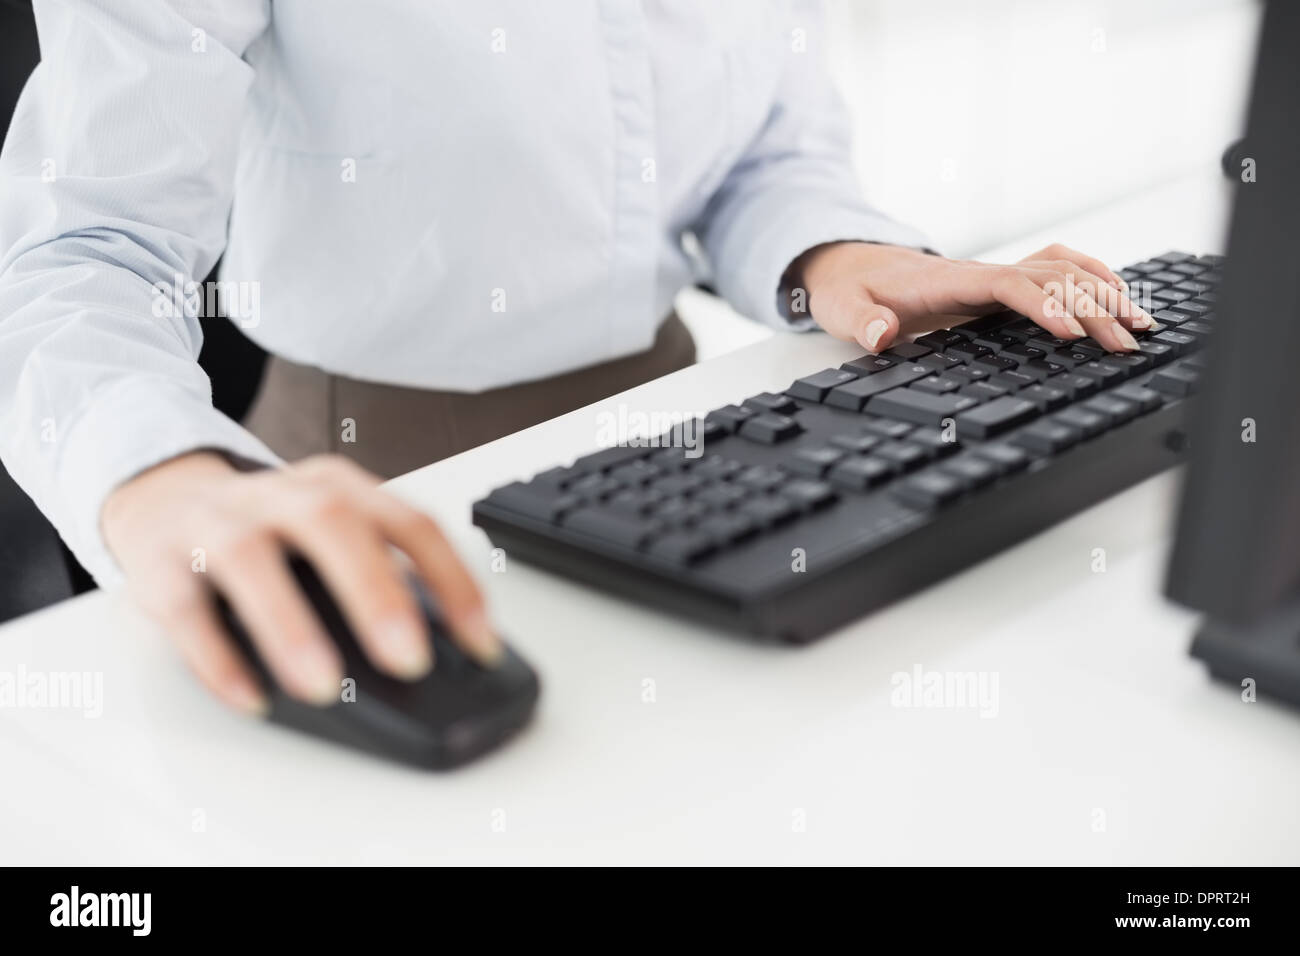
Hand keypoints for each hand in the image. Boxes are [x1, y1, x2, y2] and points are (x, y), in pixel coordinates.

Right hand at [102, 452, 498, 713]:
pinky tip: (251, 697)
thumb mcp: (335, 533)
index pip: (409, 523)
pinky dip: (217, 658)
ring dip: (289, 625)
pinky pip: (184, 610)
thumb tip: (452, 645)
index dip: (452, 582)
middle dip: (375, 593)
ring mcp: (216, 523)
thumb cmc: (270, 528)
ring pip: (248, 560)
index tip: (481, 644)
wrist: (164, 499)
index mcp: (338, 487)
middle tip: (409, 661)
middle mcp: (280, 496)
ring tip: (323, 686)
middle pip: (332, 525)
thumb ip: (385, 572)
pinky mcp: (160, 566)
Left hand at [790, 241, 1154, 353]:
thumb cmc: (851, 291)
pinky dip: (1093, 278)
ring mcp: (995, 273)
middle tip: (1125, 344)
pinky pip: (1057, 269)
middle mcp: (981, 272)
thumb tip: (881, 333)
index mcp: (948, 281)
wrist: (853, 267)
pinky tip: (1120, 298)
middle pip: (1049, 279)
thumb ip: (863, 322)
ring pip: (1063, 270)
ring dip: (1104, 291)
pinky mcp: (1002, 280)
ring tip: (1142, 322)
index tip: (1069, 333)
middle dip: (1091, 309)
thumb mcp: (844, 309)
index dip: (1041, 306)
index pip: (1007, 285)